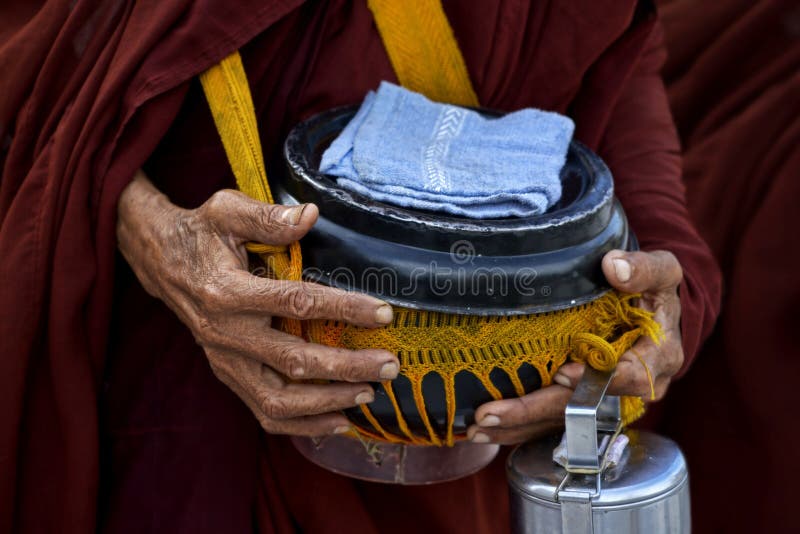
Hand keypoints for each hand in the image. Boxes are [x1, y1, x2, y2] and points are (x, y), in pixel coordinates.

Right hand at [116, 170, 398, 436]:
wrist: (161, 262)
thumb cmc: (201, 233)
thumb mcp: (226, 210)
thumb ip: (266, 216)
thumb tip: (310, 214)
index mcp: (227, 292)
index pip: (295, 303)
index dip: (342, 309)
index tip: (383, 313)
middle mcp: (225, 335)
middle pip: (294, 361)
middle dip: (347, 367)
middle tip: (390, 365)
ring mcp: (225, 361)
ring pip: (279, 399)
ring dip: (328, 403)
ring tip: (370, 394)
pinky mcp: (227, 375)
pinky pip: (265, 413)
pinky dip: (303, 425)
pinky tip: (339, 421)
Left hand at [466, 249, 682, 444]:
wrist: (653, 314)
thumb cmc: (654, 291)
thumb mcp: (662, 273)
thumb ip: (644, 269)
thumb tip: (614, 266)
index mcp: (655, 360)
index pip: (626, 377)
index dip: (593, 378)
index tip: (560, 374)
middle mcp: (631, 390)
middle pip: (581, 408)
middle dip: (534, 411)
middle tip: (491, 415)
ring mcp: (606, 403)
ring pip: (562, 421)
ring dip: (519, 427)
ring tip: (478, 430)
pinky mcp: (585, 406)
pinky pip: (552, 422)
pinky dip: (519, 428)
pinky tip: (485, 433)